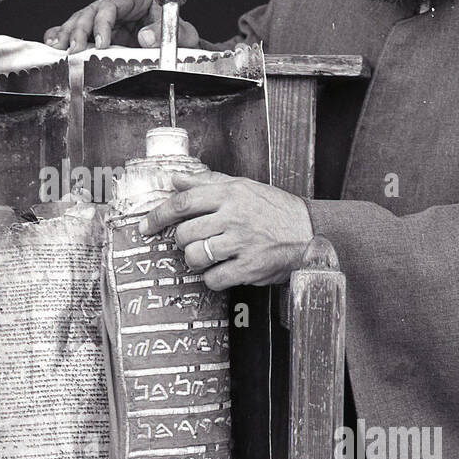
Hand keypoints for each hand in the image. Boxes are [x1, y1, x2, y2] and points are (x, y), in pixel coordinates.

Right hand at [43, 0, 199, 51]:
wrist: (175, 43)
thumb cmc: (177, 33)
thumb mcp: (182, 34)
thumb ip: (167, 33)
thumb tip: (145, 37)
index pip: (113, 4)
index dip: (103, 23)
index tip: (101, 43)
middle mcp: (118, 4)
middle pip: (91, 11)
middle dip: (79, 30)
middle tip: (74, 49)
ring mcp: (106, 18)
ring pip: (80, 19)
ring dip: (67, 33)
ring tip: (59, 47)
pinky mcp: (98, 30)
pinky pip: (76, 28)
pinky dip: (62, 33)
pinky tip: (53, 41)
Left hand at [140, 169, 313, 289]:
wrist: (312, 232)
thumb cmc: (276, 210)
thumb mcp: (244, 187)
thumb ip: (208, 183)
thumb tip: (175, 180)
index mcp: (231, 194)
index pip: (183, 203)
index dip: (159, 216)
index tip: (146, 226)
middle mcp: (234, 217)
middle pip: (185, 233)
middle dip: (181, 241)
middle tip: (191, 242)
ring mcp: (242, 243)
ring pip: (195, 256)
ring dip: (194, 261)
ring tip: (205, 257)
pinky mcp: (249, 268)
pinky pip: (213, 278)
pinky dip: (211, 278)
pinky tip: (221, 271)